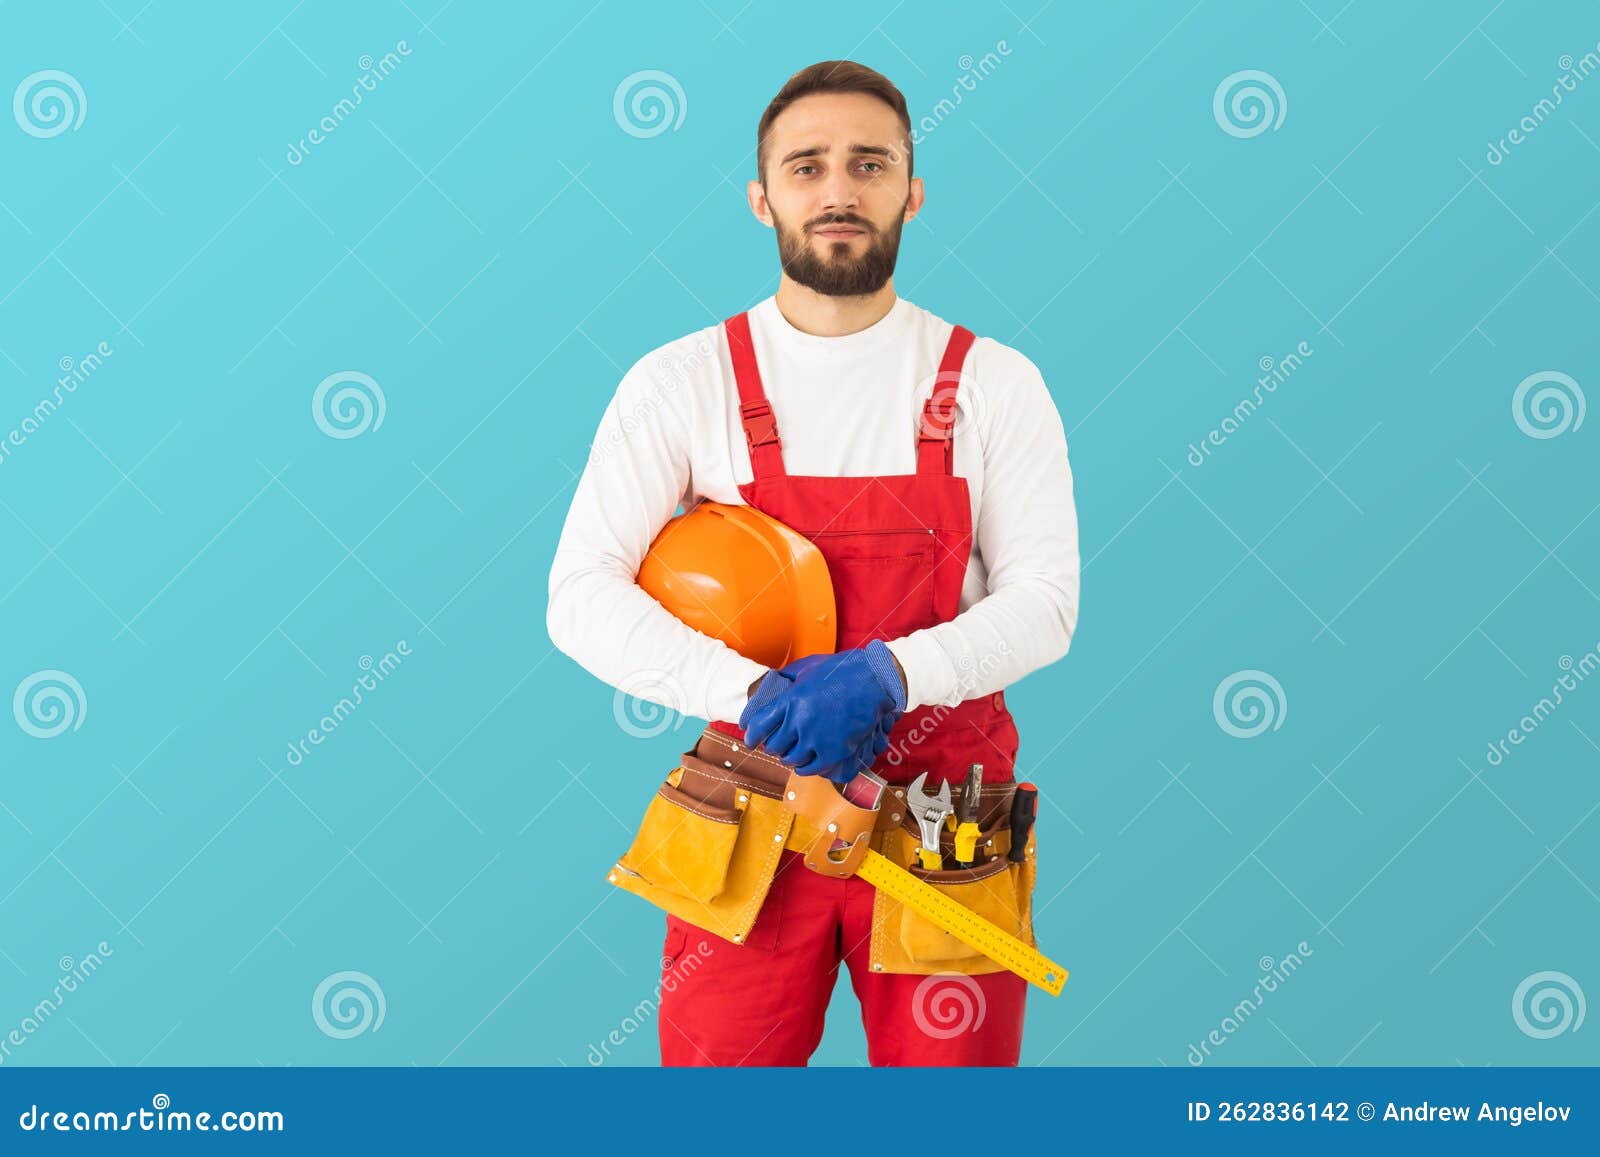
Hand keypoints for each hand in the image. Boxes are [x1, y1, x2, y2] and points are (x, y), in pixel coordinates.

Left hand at [739, 640, 905, 778]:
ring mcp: (817, 738)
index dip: (752, 735)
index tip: (751, 740)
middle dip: (774, 746)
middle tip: (778, 744)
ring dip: (790, 758)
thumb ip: (787, 678)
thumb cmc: (842, 670)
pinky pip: (812, 769)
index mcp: (790, 700)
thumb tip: (773, 685)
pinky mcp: (834, 751)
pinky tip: (807, 763)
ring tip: (794, 753)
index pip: (759, 726)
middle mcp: (800, 721)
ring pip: (792, 760)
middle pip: (775, 746)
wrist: (874, 679)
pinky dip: (806, 768)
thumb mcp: (807, 668)